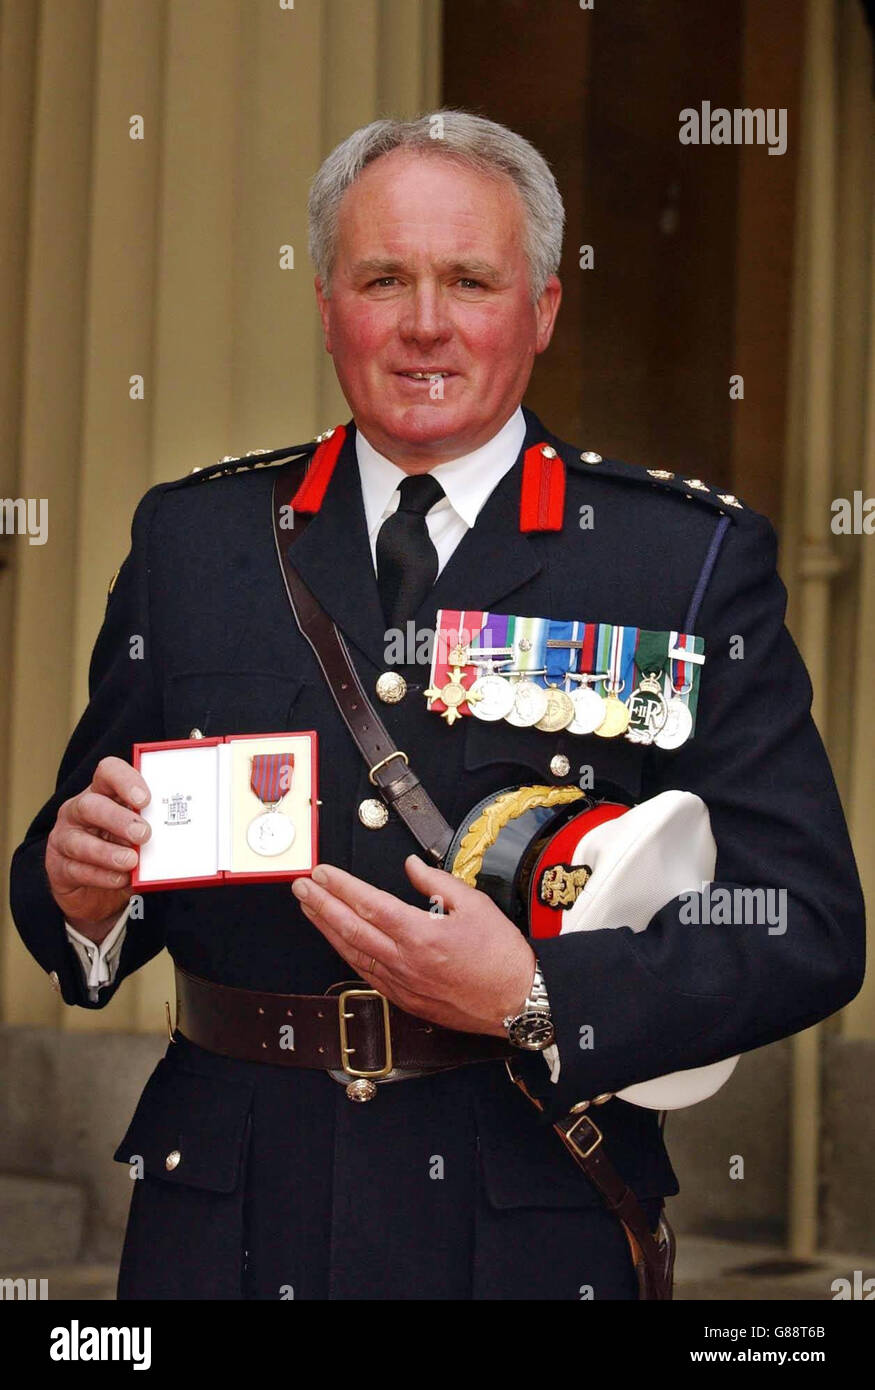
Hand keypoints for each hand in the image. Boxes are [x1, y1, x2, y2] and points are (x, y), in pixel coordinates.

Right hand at [45, 756, 150, 941]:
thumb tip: (184, 830)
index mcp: (103, 793)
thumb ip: (154, 825)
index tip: (145, 799)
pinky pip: (77, 870)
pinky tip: (119, 878)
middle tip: (144, 833)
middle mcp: (79, 811)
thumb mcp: (138, 833)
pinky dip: (101, 875)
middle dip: (118, 819)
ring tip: (131, 861)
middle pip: (91, 805)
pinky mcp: (60, 868)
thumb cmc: (122, 851)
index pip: (108, 772)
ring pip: (79, 841)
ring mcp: (65, 838)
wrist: (97, 893)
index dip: (125, 780)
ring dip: (108, 852)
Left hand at [291, 855, 535, 1035]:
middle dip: (321, 904)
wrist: (517, 1002)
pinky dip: (348, 954)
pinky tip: (338, 943)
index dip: (340, 886)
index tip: (322, 872)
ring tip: (309, 909)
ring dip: (327, 928)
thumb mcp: (475, 905)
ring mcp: (402, 983)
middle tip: (301, 886)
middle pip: (350, 927)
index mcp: (421, 934)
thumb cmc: (501, 956)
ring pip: (352, 952)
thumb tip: (412, 867)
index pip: (368, 903)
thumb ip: (438, 882)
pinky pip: (367, 973)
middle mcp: (405, 960)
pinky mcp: (405, 999)